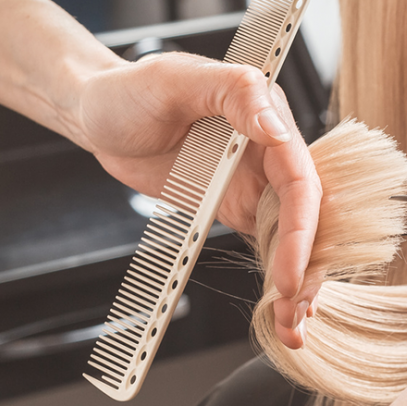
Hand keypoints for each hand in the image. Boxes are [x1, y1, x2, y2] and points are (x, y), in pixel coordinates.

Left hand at [75, 52, 321, 344]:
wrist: (98, 115)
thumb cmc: (130, 90)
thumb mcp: (175, 80)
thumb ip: (234, 94)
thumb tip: (276, 128)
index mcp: (266, 116)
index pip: (299, 179)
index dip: (302, 229)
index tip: (290, 273)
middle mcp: (270, 152)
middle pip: (307, 215)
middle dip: (309, 266)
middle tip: (297, 311)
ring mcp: (255, 183)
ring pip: (293, 237)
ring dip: (298, 281)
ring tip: (292, 325)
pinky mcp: (237, 207)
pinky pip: (266, 245)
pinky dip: (276, 278)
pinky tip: (279, 311)